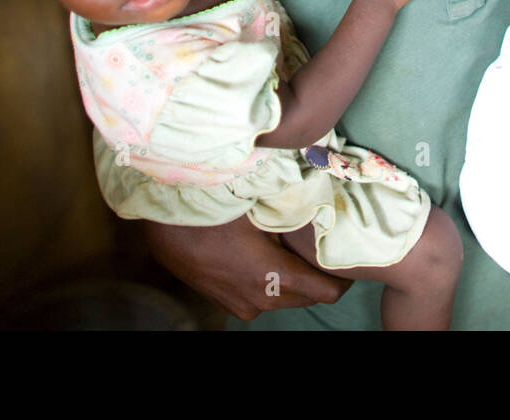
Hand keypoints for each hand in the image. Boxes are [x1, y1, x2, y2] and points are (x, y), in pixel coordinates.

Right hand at [143, 215, 350, 320]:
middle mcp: (261, 300)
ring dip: (293, 278)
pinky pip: (262, 298)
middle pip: (308, 296)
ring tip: (289, 246)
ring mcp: (242, 305)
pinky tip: (264, 253)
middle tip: (319, 245)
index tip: (346, 257)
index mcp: (274, 278)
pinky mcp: (227, 304)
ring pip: (285, 298)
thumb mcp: (262, 207)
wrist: (163, 225)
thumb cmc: (214, 209)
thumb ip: (298, 213)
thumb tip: (331, 204)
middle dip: (318, 275)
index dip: (343, 277)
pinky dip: (271, 282)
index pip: (328, 292)